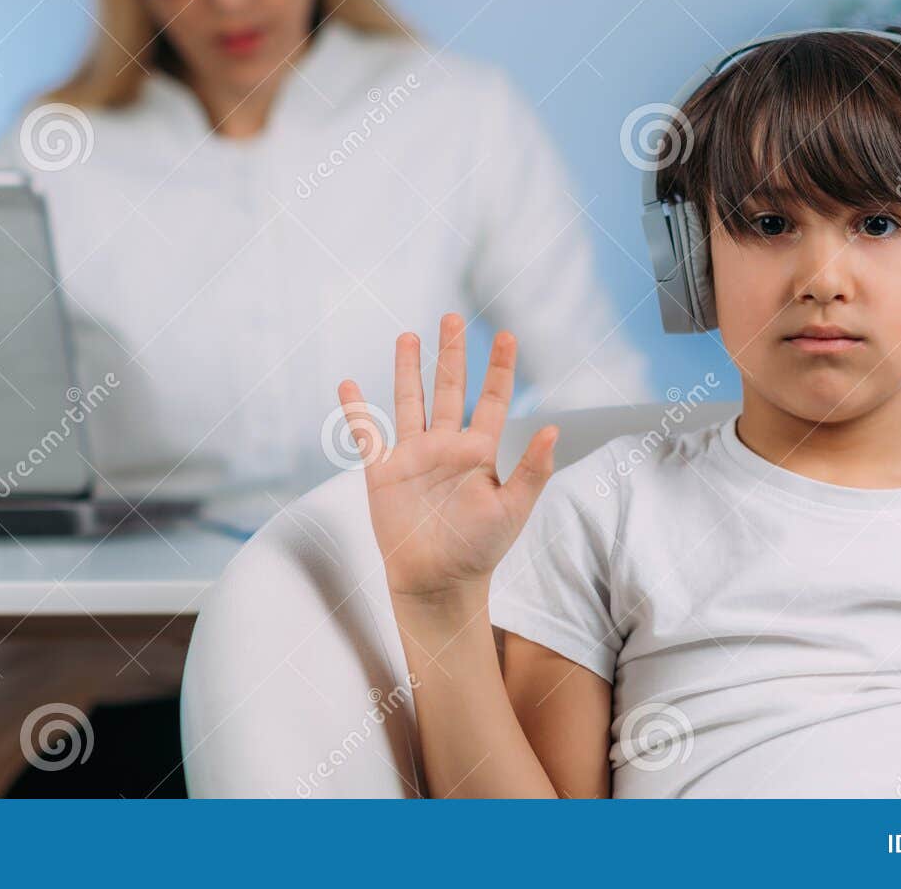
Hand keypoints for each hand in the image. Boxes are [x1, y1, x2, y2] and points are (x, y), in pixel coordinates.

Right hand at [336, 312, 558, 603]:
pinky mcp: (383, 473)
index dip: (499, 369)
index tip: (507, 336)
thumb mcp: (513, 510)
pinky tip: (348, 383)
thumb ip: (532, 470)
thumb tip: (552, 431)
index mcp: (479, 452)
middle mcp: (446, 446)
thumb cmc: (480, 550)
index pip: (491, 400)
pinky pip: (367, 434)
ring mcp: (413, 457)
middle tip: (453, 317)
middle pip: (448, 389)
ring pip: (409, 401)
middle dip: (451, 354)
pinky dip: (356, 409)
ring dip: (408, 369)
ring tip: (409, 336)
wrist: (438, 583)